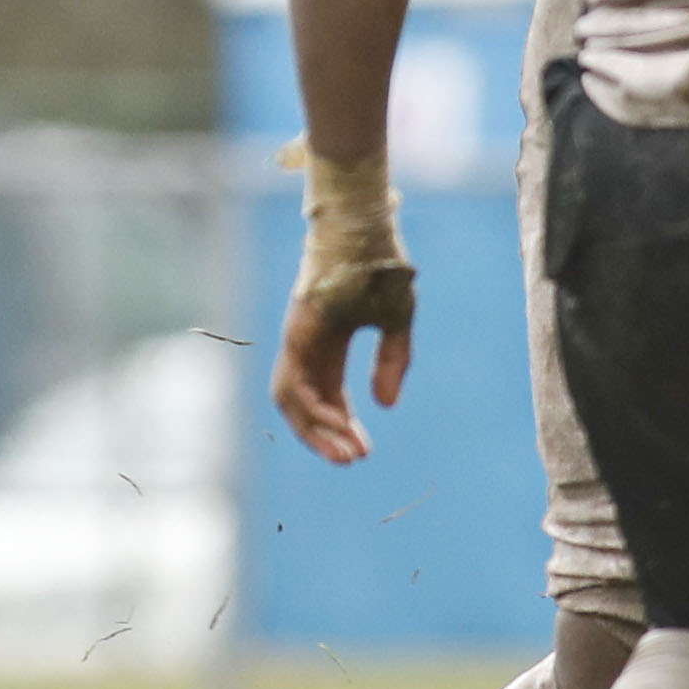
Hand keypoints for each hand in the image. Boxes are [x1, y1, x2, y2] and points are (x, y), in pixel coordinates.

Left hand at [272, 263, 416, 464]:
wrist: (365, 227)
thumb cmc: (381, 267)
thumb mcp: (397, 322)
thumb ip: (392, 362)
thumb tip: (385, 406)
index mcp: (330, 342)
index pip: (328, 394)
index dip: (343, 423)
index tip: (363, 449)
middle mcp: (308, 345)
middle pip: (306, 404)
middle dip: (326, 436)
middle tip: (352, 460)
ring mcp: (298, 340)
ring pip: (292, 400)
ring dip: (314, 432)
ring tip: (344, 454)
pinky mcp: (295, 335)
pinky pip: (293, 384)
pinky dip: (312, 410)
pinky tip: (339, 425)